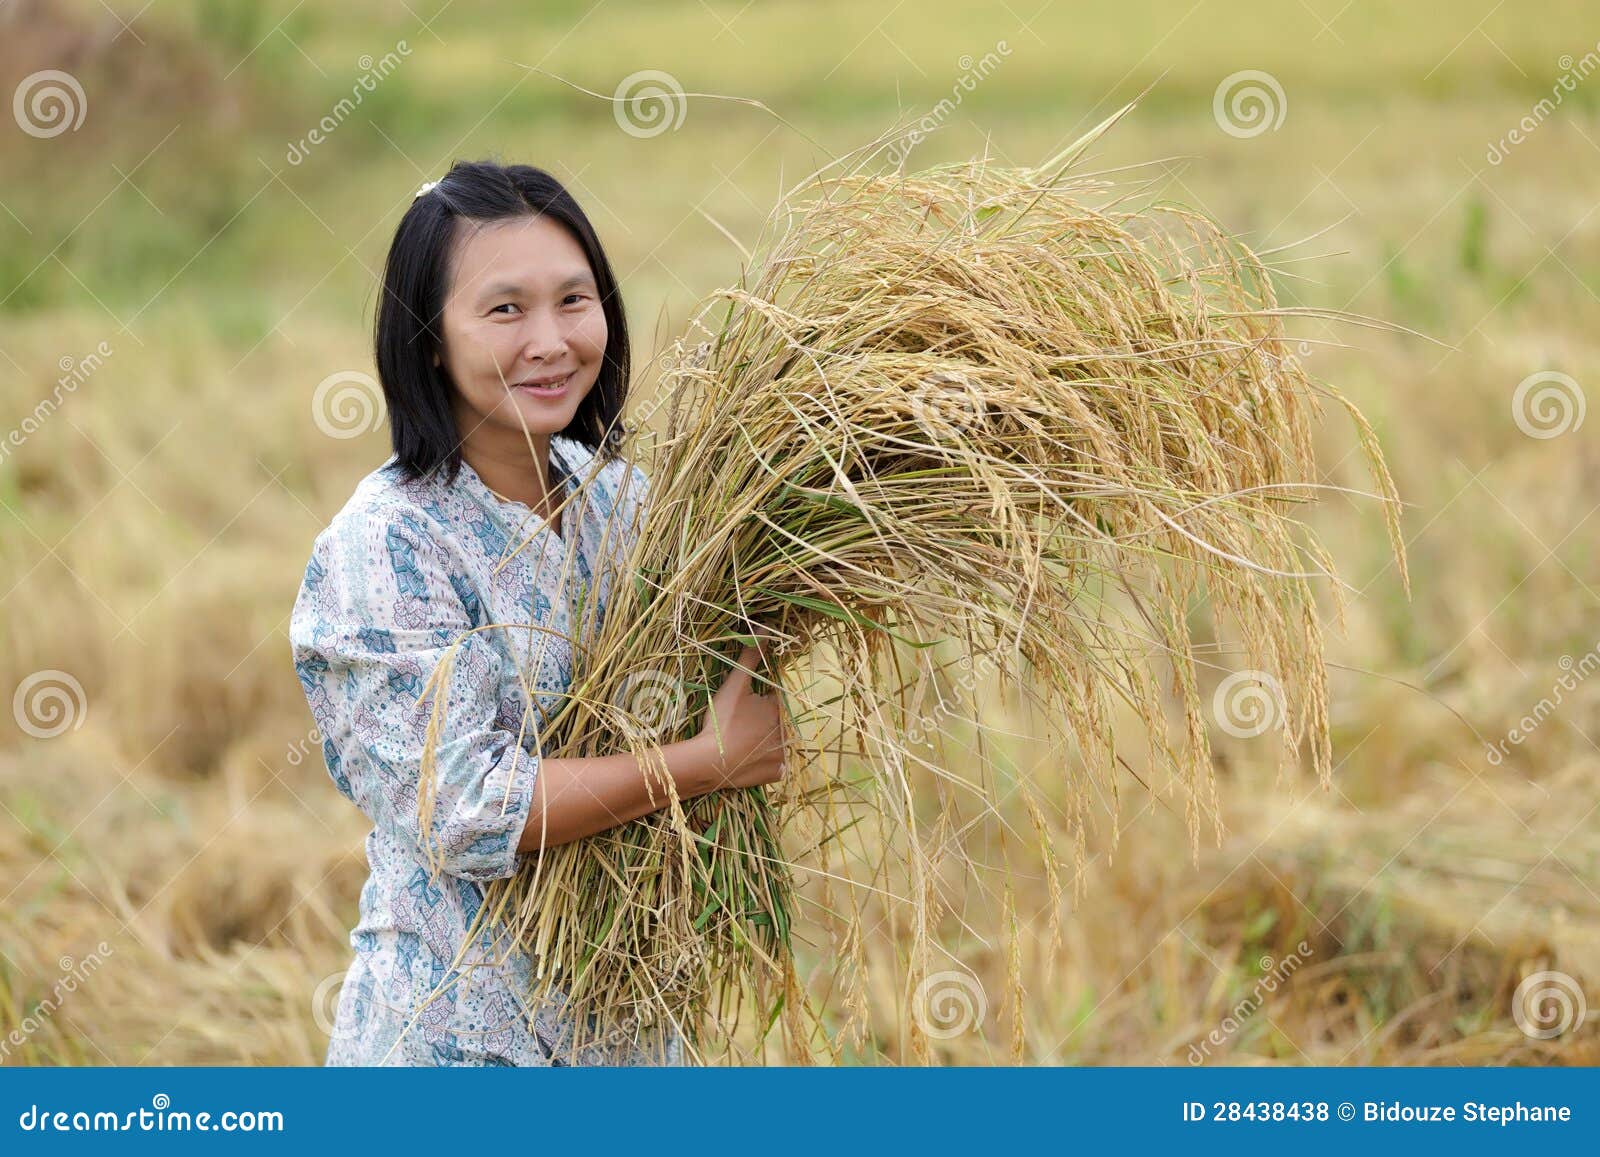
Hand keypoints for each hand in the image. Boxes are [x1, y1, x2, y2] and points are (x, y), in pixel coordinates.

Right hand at [694, 629, 786, 790]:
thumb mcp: (735, 685)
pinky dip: (764, 763)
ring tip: (739, 744)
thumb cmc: (723, 720)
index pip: (772, 700)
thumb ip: (751, 657)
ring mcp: (782, 755)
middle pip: (774, 722)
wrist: (710, 762)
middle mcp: (787, 731)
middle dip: (760, 722)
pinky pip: (774, 766)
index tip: (740, 710)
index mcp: (779, 708)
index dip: (756, 702)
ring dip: (763, 742)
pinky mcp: (776, 775)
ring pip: (775, 743)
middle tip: (736, 727)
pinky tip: (748, 760)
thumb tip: (765, 627)